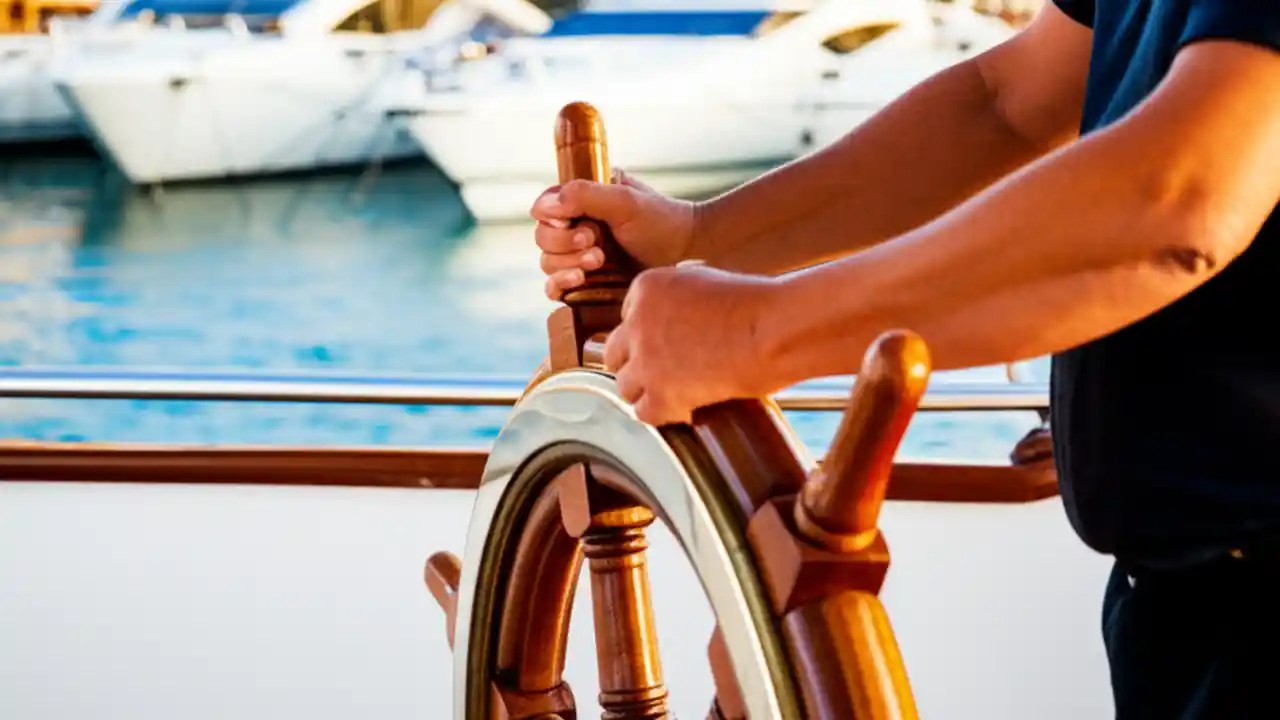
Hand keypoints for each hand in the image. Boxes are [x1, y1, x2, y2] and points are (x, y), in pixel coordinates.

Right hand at [531, 168, 698, 299]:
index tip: (573, 221)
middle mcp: (576, 227)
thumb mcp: (625, 200)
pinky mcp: (585, 284)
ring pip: (547, 263)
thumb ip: (585, 195)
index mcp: (581, 201)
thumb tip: (546, 206)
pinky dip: (560, 285)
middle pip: (543, 238)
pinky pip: (554, 289)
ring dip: (568, 263)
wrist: (688, 254)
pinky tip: (581, 280)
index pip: (543, 208)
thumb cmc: (661, 221)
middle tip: (595, 242)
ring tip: (599, 261)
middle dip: (566, 242)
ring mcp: (579, 257)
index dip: (551, 218)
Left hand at [603, 262, 784, 425]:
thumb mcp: (706, 281)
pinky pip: (643, 413)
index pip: (628, 317)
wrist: (773, 330)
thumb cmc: (755, 305)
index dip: (649, 334)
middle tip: (662, 371)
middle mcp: (637, 322)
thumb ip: (680, 296)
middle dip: (636, 363)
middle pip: (615, 353)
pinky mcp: (660, 394)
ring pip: (625, 386)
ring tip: (675, 392)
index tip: (667, 344)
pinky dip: (663, 414)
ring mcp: (646, 360)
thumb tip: (679, 310)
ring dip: (647, 391)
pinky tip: (684, 408)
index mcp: (647, 288)